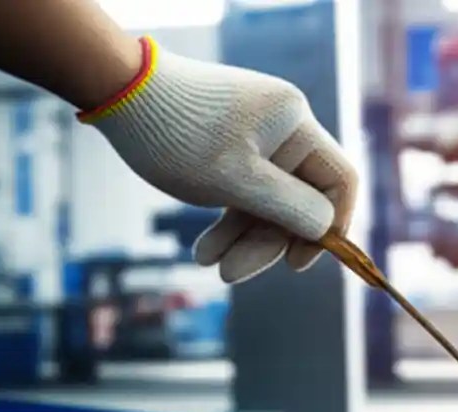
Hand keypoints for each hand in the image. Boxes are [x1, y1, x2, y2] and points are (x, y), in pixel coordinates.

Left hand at [81, 37, 357, 282]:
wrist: (119, 92)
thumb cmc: (180, 136)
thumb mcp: (236, 181)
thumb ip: (288, 208)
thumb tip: (327, 229)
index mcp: (296, 124)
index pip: (338, 181)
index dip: (329, 226)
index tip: (297, 262)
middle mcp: (283, 127)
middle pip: (297, 198)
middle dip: (266, 240)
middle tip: (230, 274)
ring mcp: (255, 137)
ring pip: (266, 200)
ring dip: (240, 237)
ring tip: (208, 265)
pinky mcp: (229, 146)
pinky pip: (242, 191)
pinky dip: (225, 221)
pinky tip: (203, 252)